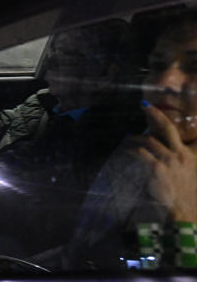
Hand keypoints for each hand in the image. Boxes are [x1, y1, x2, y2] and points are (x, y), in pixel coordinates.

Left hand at [131, 104, 196, 221]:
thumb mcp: (194, 173)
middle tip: (144, 105)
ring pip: (148, 141)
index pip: (180, 132)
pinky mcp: (156, 168)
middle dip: (154, 114)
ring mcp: (168, 160)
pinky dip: (131, 151)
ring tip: (128, 139)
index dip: (163, 117)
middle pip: (166, 128)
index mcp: (190, 155)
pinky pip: (140, 154)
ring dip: (136, 138)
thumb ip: (189, 158)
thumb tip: (182, 151)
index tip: (150, 105)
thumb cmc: (190, 195)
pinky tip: (126, 151)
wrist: (186, 211)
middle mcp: (180, 154)